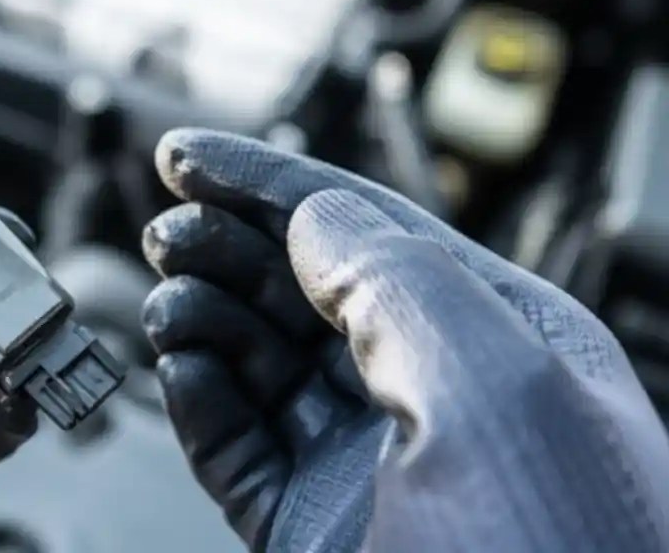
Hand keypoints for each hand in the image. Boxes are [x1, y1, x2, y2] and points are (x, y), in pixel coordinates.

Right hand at [142, 128, 668, 551]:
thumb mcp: (494, 396)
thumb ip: (399, 284)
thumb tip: (318, 218)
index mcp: (498, 341)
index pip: (366, 227)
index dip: (267, 180)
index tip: (186, 153)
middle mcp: (431, 394)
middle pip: (306, 283)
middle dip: (230, 241)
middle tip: (170, 225)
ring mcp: (368, 464)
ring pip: (264, 357)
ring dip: (207, 316)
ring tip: (171, 302)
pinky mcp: (312, 527)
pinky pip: (236, 439)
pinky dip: (198, 394)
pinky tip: (180, 367)